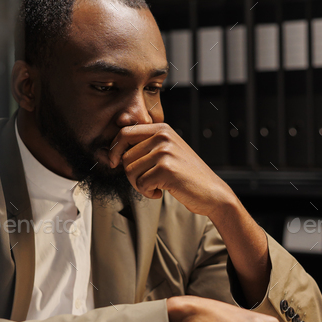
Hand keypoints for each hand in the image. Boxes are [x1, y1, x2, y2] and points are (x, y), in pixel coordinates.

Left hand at [109, 123, 234, 216]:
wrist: (212, 192)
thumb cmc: (186, 176)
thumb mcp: (167, 153)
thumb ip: (144, 148)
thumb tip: (108, 154)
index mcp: (162, 129)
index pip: (124, 133)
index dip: (114, 150)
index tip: (113, 163)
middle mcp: (163, 136)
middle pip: (125, 157)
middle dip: (131, 175)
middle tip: (146, 182)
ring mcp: (165, 152)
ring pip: (130, 171)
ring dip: (139, 185)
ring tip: (156, 187)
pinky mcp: (166, 169)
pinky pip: (141, 184)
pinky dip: (148, 193)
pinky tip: (161, 192)